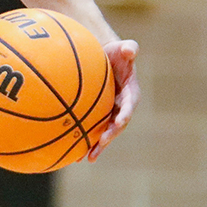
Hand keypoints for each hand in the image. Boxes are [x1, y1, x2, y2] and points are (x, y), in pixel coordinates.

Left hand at [88, 39, 138, 160]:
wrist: (105, 59)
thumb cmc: (115, 53)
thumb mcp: (122, 48)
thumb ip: (129, 48)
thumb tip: (131, 49)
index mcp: (131, 93)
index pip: (130, 105)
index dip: (126, 113)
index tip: (120, 121)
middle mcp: (122, 106)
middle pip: (118, 125)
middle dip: (111, 135)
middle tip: (102, 143)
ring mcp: (111, 113)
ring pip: (106, 133)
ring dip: (98, 145)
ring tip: (86, 158)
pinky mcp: (100, 117)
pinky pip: (94, 131)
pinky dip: (86, 142)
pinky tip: (75, 155)